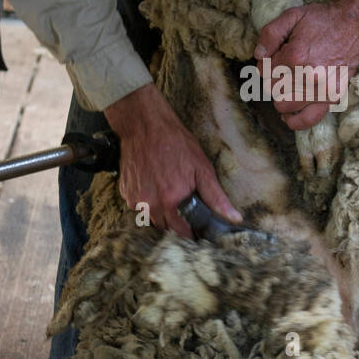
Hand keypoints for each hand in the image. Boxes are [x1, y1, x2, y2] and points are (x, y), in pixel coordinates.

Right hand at [104, 82, 241, 237]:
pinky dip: (147, 202)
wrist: (145, 126)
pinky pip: (138, 206)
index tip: (197, 228)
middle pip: (165, 228)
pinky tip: (154, 186)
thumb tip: (233, 218)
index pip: (182, 233)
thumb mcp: (202, 168)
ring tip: (169, 194)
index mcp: (171, 202)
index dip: (191, 232)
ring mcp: (134, 200)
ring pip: (150, 218)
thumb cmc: (176, 144)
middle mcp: (150, 205)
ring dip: (161, 213)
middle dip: (176, 223)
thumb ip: (216, 197)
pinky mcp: (125, 192)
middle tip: (185, 208)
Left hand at [254, 0, 358, 130]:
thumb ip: (270, 34)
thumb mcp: (292, 15)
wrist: (355, 25)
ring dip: (281, 96)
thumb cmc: (323, 20)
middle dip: (273, 79)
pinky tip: (288, 115)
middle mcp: (309, 76)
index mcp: (296, 55)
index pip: (264, 71)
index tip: (274, 57)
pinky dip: (294, 120)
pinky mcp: (333, 97)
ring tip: (287, 86)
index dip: (265, 63)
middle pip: (272, 89)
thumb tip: (258, 56)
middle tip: (283, 69)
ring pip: (284, 105)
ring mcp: (322, 89)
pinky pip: (308, 119)